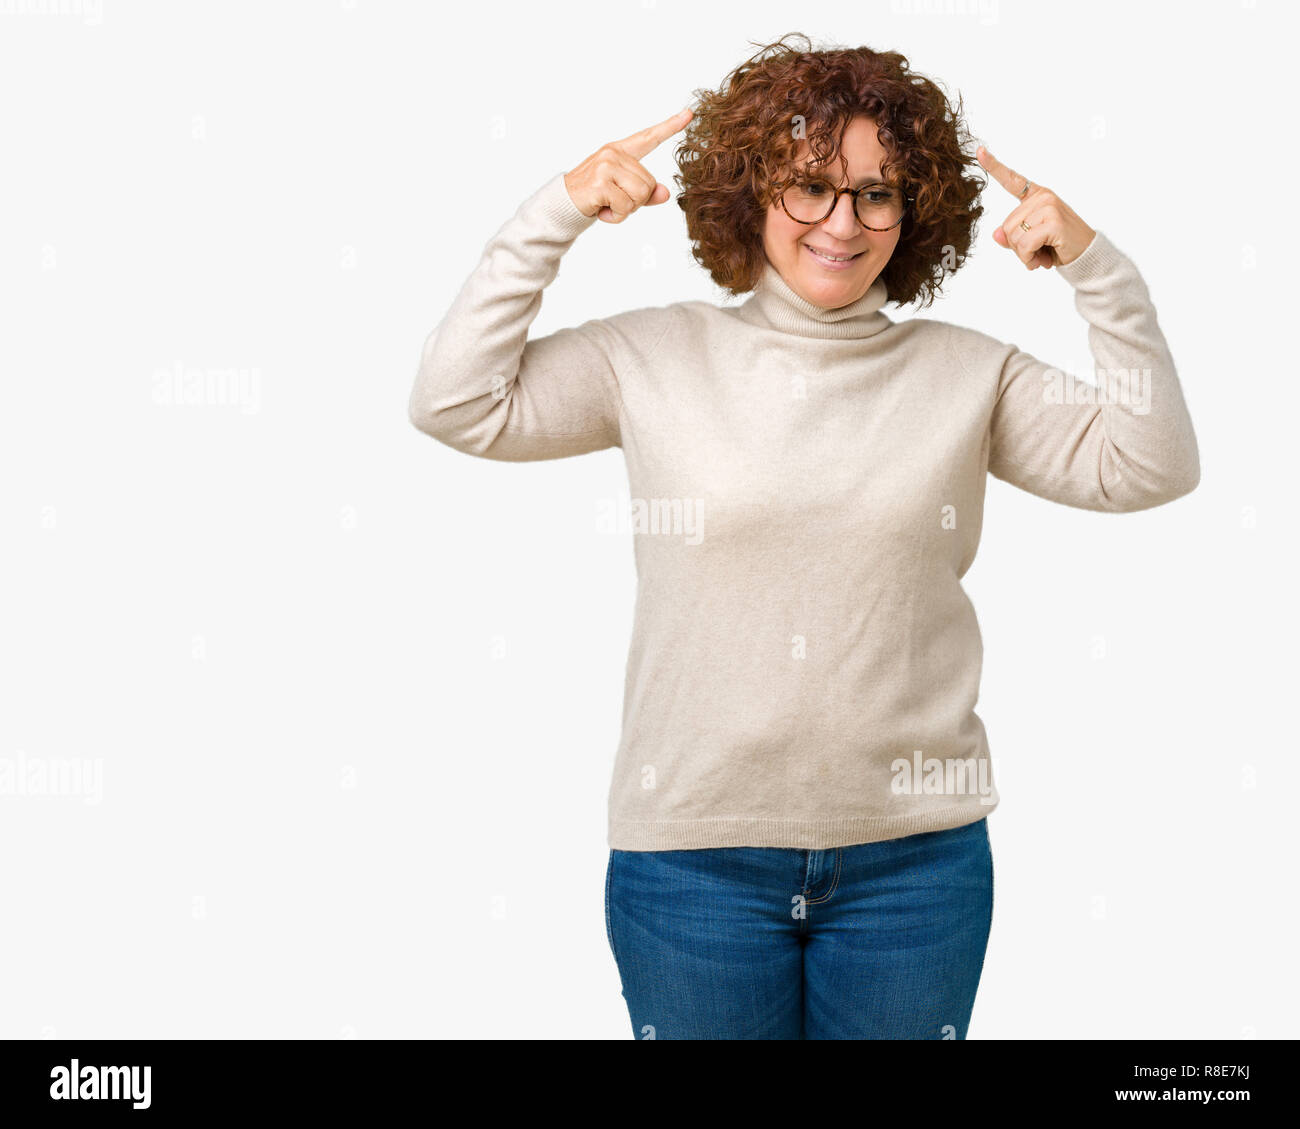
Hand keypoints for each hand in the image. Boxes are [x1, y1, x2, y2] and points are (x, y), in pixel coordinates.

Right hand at [563, 108, 692, 223]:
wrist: (563, 204)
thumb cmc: (594, 197)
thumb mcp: (622, 193)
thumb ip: (646, 194)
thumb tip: (666, 194)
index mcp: (620, 151)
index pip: (649, 137)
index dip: (671, 126)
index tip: (689, 114)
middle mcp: (613, 153)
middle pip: (649, 184)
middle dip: (635, 202)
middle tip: (614, 202)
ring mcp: (606, 166)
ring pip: (640, 195)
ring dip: (626, 210)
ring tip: (608, 205)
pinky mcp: (600, 182)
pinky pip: (625, 206)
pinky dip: (616, 217)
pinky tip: (602, 211)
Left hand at [976, 145, 1095, 269]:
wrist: (1085, 255)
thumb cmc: (1057, 245)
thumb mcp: (1031, 240)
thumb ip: (1012, 236)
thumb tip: (996, 234)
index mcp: (1036, 196)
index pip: (1012, 180)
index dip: (994, 166)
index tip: (980, 151)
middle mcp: (1042, 197)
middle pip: (1007, 226)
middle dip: (1018, 247)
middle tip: (1038, 249)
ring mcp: (1049, 207)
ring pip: (1014, 237)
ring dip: (1025, 254)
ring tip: (1043, 252)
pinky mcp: (1053, 222)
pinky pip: (1025, 245)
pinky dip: (1030, 258)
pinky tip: (1044, 259)